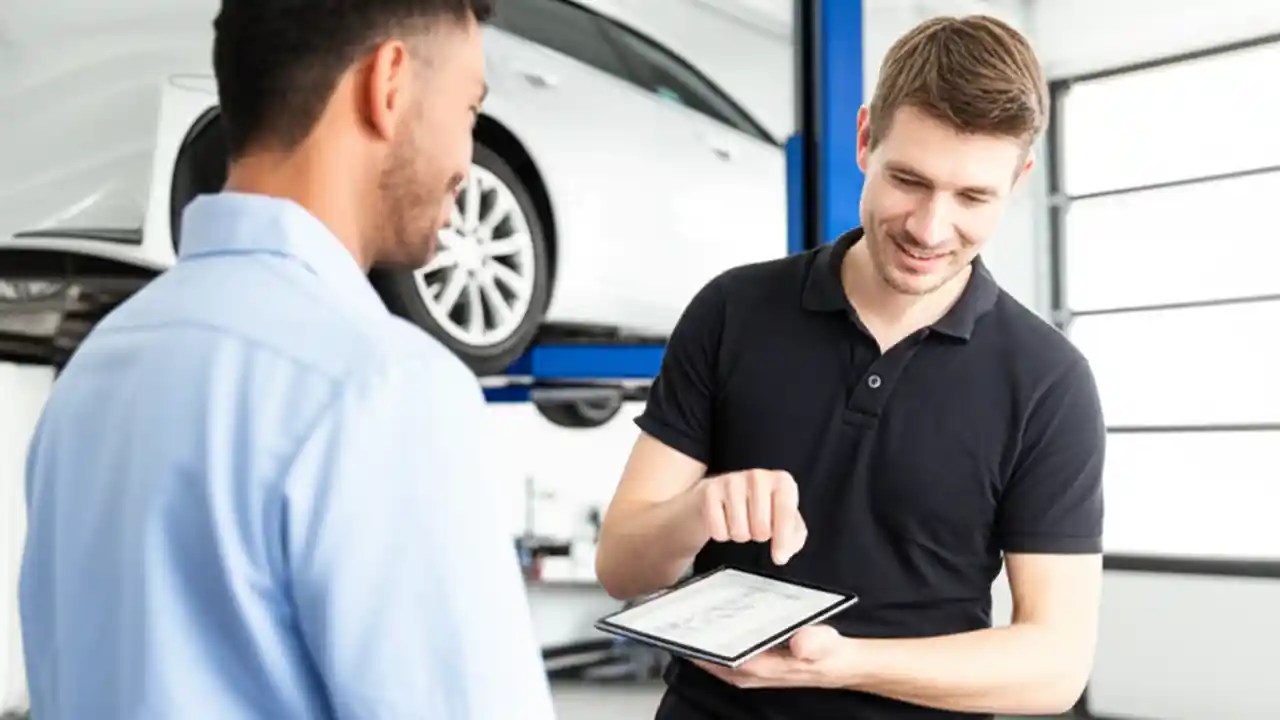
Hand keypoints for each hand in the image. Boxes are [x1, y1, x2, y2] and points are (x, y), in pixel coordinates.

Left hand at [693, 624, 850, 689]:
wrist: (842, 664)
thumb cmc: (832, 655)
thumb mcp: (828, 646)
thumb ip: (814, 644)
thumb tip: (800, 644)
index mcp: (764, 669)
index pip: (722, 662)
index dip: (700, 651)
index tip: (680, 636)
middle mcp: (754, 673)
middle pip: (714, 662)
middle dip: (694, 645)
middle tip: (675, 623)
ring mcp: (755, 670)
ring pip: (719, 660)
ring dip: (703, 645)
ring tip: (685, 623)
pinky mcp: (759, 664)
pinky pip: (729, 655)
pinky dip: (717, 643)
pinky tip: (713, 627)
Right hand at [698, 469, 806, 564]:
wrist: (720, 495)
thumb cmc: (758, 508)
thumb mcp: (782, 519)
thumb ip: (794, 537)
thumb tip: (783, 552)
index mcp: (782, 482)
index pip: (786, 515)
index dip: (783, 541)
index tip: (779, 558)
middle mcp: (758, 476)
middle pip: (761, 528)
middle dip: (759, 535)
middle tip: (755, 526)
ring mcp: (732, 481)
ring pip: (739, 531)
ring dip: (740, 535)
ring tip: (740, 522)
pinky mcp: (710, 490)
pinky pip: (718, 531)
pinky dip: (721, 534)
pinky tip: (724, 521)